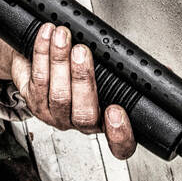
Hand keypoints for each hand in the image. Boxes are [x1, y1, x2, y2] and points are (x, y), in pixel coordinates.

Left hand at [0, 23, 136, 159]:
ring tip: (61, 37)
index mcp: (105, 120)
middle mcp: (79, 122)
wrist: (37, 59)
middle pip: (84, 115)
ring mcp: (56, 115)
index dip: (120, 133)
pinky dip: (42, 53)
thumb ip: (119, 72)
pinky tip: (46, 37)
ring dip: (59, 61)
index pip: (120, 143)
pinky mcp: (34, 102)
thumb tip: (147, 63)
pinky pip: (38, 80)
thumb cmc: (76, 65)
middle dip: (82, 79)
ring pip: (59, 95)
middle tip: (81, 52)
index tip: (116, 111)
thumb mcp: (103, 68)